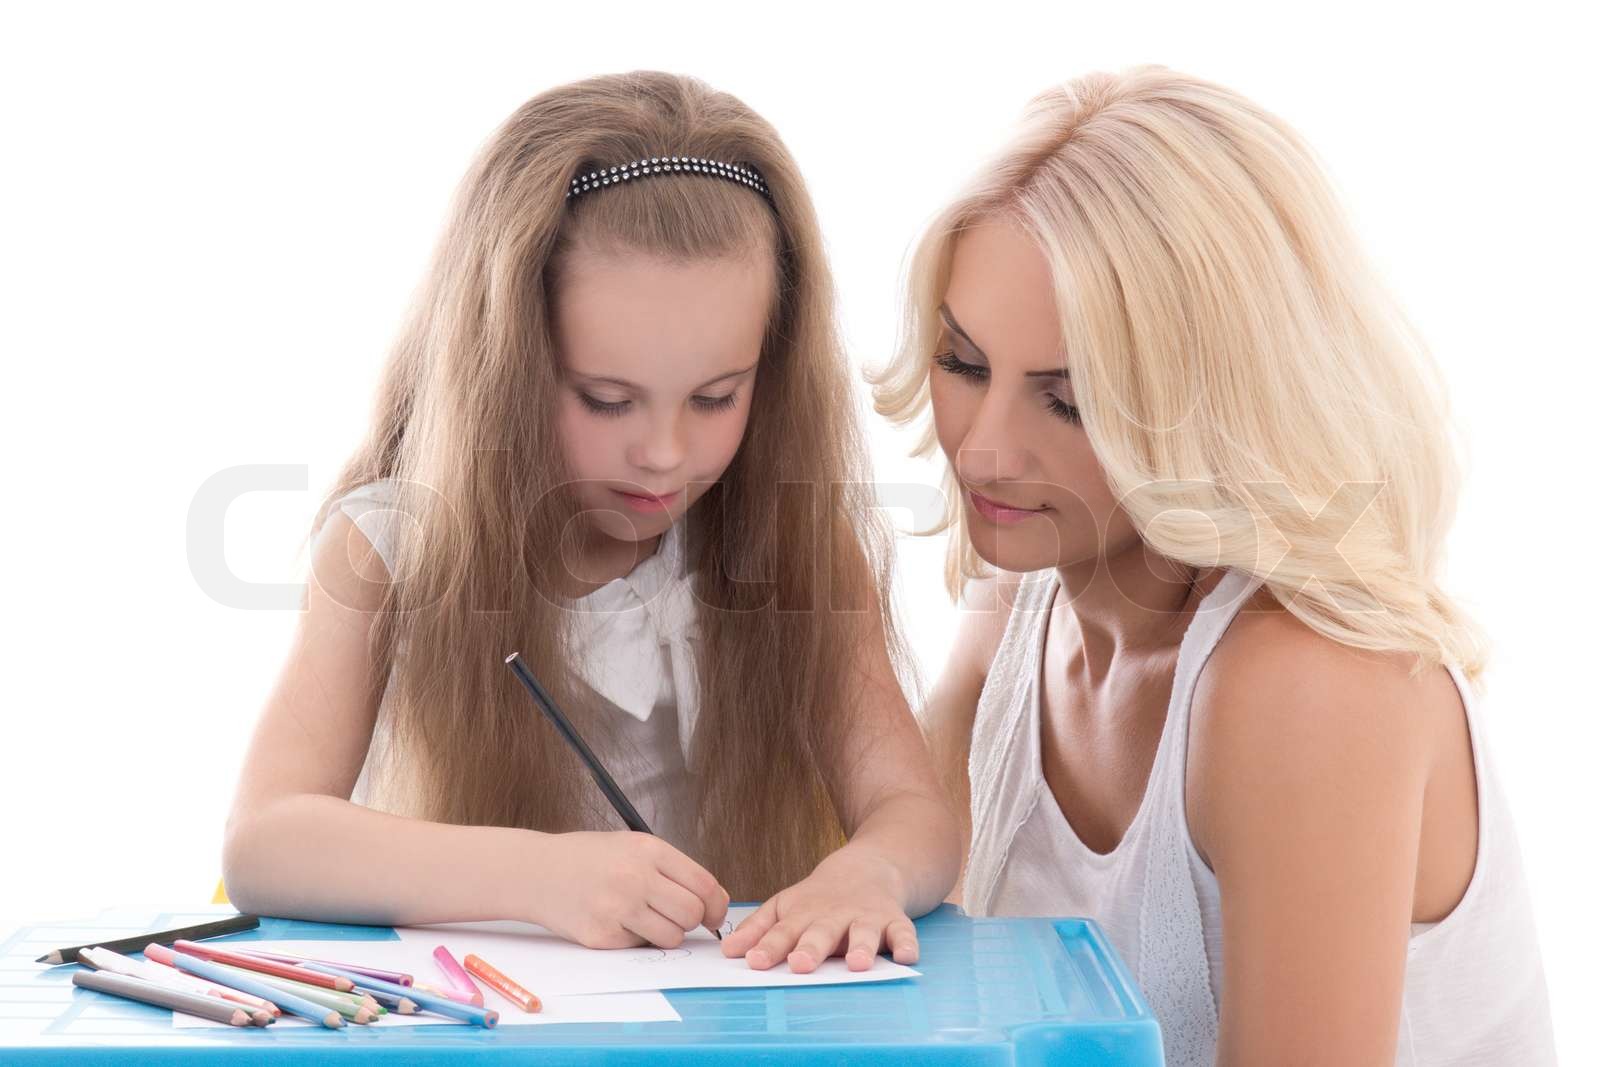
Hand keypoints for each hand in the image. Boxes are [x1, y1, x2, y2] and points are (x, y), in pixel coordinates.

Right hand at [528, 831, 728, 949]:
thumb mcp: (633, 846)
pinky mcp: (601, 936)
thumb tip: (713, 902)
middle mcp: (635, 878)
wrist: (536, 871)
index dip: (717, 905)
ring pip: (671, 937)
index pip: (703, 885)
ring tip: (645, 918)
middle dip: (691, 921)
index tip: (714, 915)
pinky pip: (640, 948)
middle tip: (678, 918)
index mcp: (648, 850)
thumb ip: (671, 869)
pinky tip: (616, 921)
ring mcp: (616, 909)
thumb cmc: (590, 858)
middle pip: (691, 914)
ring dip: (666, 934)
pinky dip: (636, 940)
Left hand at [721, 847, 918, 972]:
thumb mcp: (785, 906)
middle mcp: (834, 916)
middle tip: (800, 964)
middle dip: (812, 947)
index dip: (769, 946)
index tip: (754, 961)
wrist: (868, 866)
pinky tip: (907, 957)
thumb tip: (727, 952)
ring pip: (864, 932)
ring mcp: (866, 918)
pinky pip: (903, 932)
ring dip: (861, 946)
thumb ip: (757, 929)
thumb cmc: (819, 898)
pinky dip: (907, 944)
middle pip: (822, 932)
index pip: (783, 932)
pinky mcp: (894, 920)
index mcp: (804, 915)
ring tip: (857, 963)